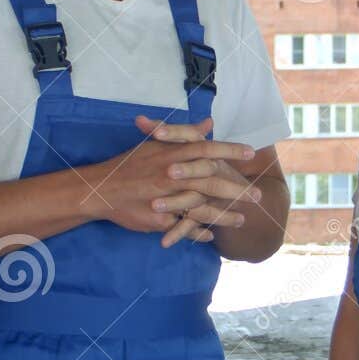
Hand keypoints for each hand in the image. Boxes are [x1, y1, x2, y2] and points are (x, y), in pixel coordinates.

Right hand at [80, 119, 258, 243]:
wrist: (100, 189)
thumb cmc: (128, 165)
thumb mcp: (155, 145)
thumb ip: (184, 134)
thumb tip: (209, 122)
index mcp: (171, 156)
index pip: (206, 150)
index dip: (229, 151)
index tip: (249, 153)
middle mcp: (171, 176)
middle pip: (211, 182)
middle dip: (236, 190)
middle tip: (258, 195)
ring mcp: (166, 200)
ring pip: (202, 209)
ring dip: (224, 216)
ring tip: (243, 220)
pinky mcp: (159, 219)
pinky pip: (184, 227)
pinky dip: (198, 233)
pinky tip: (211, 237)